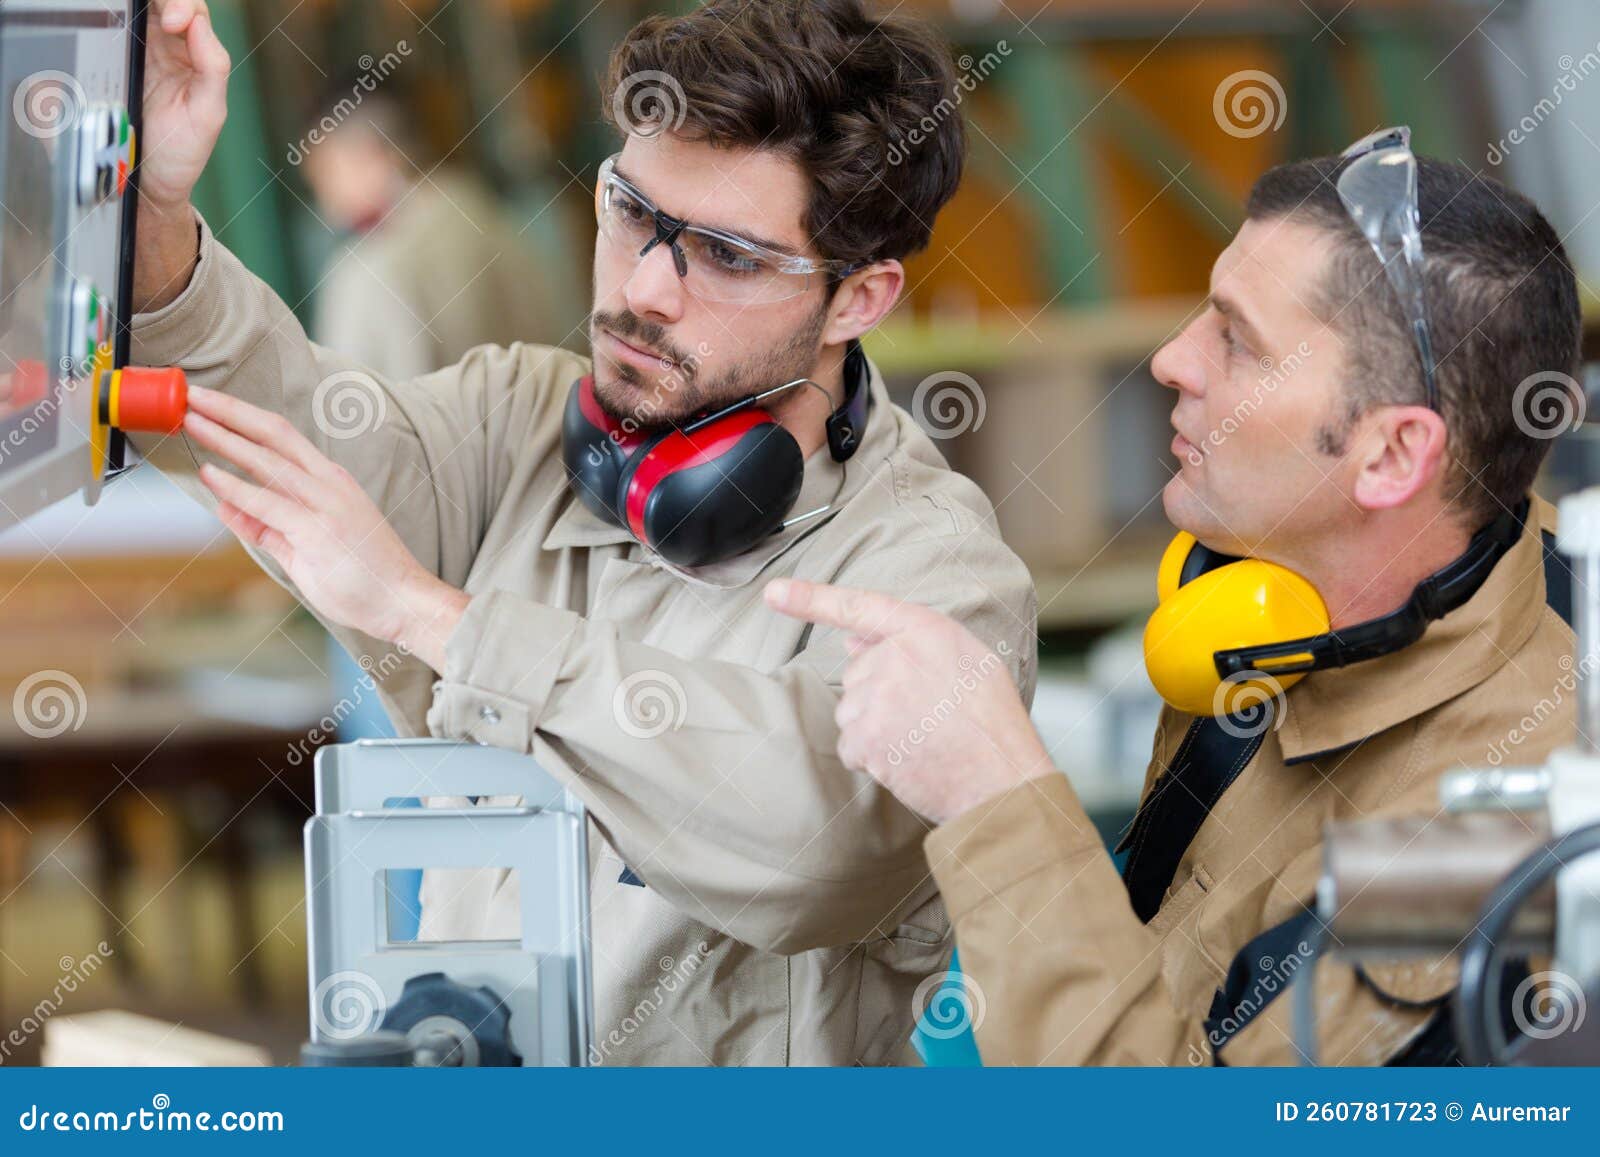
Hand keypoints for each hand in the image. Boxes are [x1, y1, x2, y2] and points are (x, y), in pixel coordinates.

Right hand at [133, 0, 230, 310]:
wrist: (144, 185)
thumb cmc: (180, 154)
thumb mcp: (208, 113)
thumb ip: (213, 67)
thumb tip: (198, 22)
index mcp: (192, 55)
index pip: (191, 9)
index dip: (182, 5)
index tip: (174, 23)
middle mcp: (162, 48)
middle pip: (158, 3)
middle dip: (159, 0)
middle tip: (158, 16)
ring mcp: (130, 53)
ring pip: (130, 10)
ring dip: (130, 5)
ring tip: (125, 10)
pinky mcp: (101, 63)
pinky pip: (102, 29)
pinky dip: (105, 15)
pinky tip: (105, 17)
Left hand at [184, 386, 470, 668]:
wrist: (404, 602)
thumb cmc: (364, 576)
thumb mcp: (306, 546)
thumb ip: (266, 527)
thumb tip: (226, 507)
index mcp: (330, 481)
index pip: (281, 436)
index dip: (242, 415)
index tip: (208, 403)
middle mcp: (329, 483)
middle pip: (273, 433)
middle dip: (229, 411)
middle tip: (191, 394)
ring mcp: (325, 504)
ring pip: (267, 460)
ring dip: (225, 438)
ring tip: (190, 421)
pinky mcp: (317, 531)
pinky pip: (268, 503)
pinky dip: (236, 486)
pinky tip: (209, 474)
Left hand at [764, 578, 1053, 823]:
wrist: (1002, 776)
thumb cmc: (990, 718)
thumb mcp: (966, 658)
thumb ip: (910, 641)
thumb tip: (853, 643)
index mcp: (922, 628)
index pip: (857, 606)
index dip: (810, 598)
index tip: (773, 592)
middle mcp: (893, 656)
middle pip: (858, 672)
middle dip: (880, 691)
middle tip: (926, 713)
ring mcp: (876, 698)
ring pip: (852, 710)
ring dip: (876, 726)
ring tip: (922, 737)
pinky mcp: (866, 738)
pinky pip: (852, 745)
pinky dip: (873, 756)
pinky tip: (908, 758)